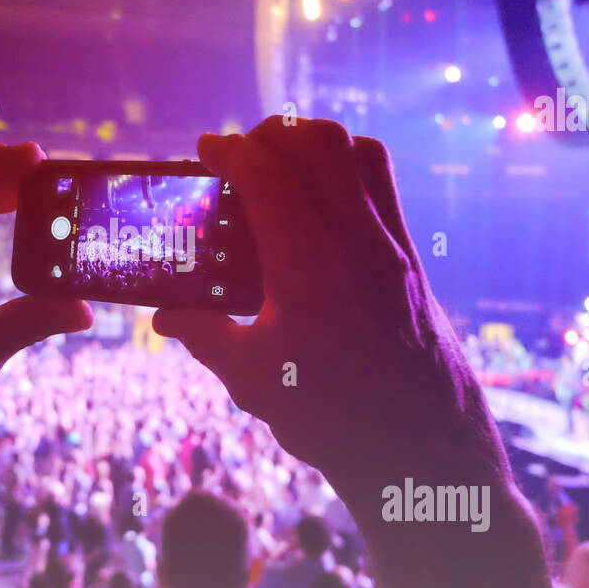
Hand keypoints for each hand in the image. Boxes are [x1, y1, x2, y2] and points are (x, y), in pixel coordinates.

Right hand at [153, 118, 503, 500]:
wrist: (425, 452)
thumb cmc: (335, 419)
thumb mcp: (253, 381)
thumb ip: (205, 334)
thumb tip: (164, 315)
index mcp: (310, 268)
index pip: (268, 175)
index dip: (229, 151)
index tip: (204, 149)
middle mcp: (358, 244)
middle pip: (318, 144)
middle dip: (271, 135)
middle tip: (240, 157)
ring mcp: (394, 247)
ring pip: (360, 152)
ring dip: (315, 145)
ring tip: (281, 168)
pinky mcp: (413, 260)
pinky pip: (384, 185)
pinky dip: (349, 169)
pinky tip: (322, 203)